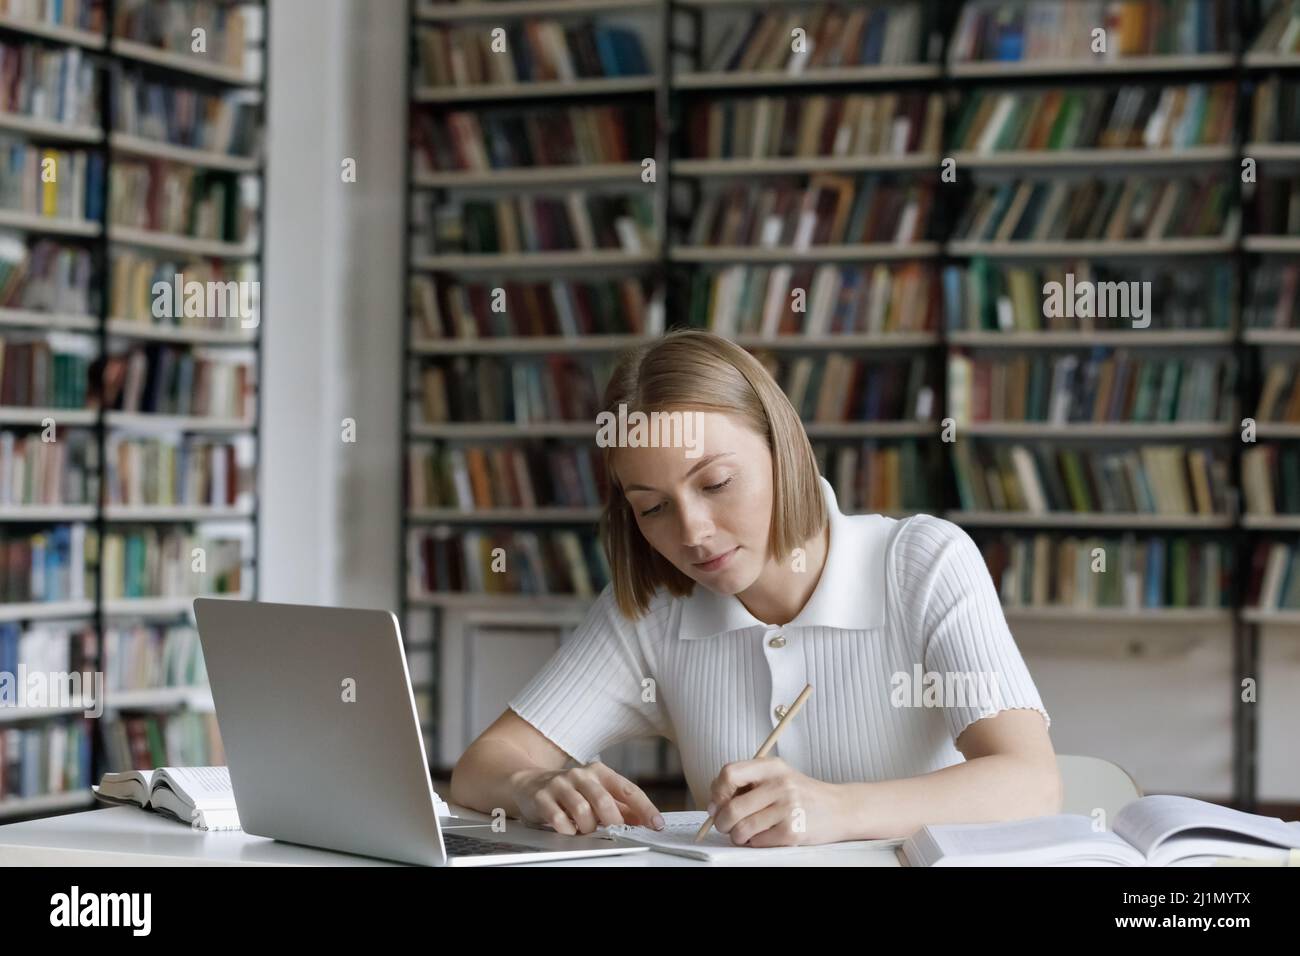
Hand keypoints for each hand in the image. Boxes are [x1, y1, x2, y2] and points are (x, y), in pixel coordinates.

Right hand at [510, 761, 665, 835]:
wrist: (530, 783)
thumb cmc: (570, 791)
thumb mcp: (597, 793)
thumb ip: (620, 806)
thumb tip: (644, 820)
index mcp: (600, 772)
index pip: (628, 789)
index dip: (645, 808)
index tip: (656, 824)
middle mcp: (581, 775)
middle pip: (604, 800)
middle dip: (613, 821)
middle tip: (614, 832)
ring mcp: (560, 784)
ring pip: (582, 810)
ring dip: (588, 827)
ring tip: (585, 829)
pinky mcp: (543, 797)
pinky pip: (559, 819)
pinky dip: (568, 830)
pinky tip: (568, 829)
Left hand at [707, 757, 844, 846]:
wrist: (839, 808)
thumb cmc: (802, 794)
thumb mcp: (777, 777)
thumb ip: (747, 784)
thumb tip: (714, 805)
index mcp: (771, 766)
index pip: (729, 773)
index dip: (716, 792)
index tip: (717, 803)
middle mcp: (780, 784)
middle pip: (731, 807)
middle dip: (721, 822)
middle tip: (725, 825)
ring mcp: (787, 808)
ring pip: (742, 828)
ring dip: (737, 835)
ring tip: (744, 833)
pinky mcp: (793, 831)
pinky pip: (758, 842)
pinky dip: (755, 842)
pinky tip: (764, 836)